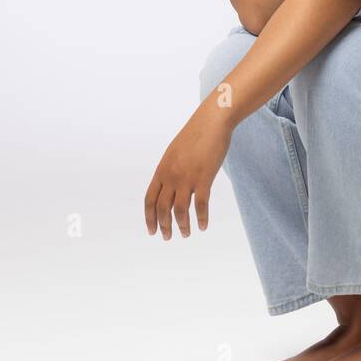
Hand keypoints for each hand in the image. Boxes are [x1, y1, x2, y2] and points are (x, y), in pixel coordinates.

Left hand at [144, 93, 234, 239]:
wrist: (211, 122)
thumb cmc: (195, 136)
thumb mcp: (174, 152)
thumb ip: (170, 170)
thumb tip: (169, 186)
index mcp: (162, 170)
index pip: (150, 199)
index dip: (149, 217)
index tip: (151, 230)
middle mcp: (171, 176)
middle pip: (162, 208)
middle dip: (164, 226)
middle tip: (167, 237)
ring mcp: (187, 177)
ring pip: (180, 210)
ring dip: (182, 225)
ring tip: (185, 235)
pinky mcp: (204, 178)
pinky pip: (200, 205)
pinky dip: (201, 218)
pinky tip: (203, 226)